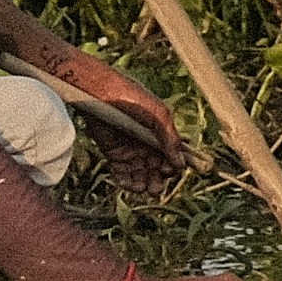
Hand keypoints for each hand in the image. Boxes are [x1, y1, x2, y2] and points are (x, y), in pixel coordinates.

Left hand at [43, 47, 190, 177]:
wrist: (99, 92)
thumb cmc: (132, 97)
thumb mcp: (158, 114)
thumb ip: (170, 138)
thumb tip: (182, 164)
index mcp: (162, 134)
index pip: (173, 156)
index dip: (174, 166)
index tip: (170, 170)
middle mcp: (148, 144)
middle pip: (157, 169)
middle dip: (158, 180)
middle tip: (155, 187)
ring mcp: (131, 150)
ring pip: (141, 174)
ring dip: (143, 184)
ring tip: (141, 188)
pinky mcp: (113, 154)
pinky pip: (122, 173)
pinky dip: (125, 181)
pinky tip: (127, 183)